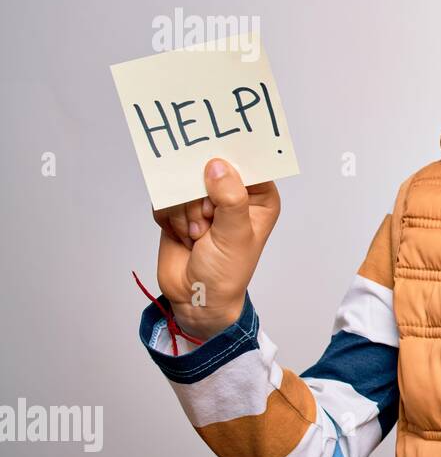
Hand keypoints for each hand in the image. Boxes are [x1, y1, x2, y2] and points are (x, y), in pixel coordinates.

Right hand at [153, 158, 280, 340]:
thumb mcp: (235, 235)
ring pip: (183, 184)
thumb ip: (230, 198)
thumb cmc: (226, 272)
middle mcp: (233, 194)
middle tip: (208, 218)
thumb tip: (218, 166)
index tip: (216, 159)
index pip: (250, 164)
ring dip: (186, 213)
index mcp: (259, 197)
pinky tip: (183, 237)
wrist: (195, 297)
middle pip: (209, 169)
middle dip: (202, 197)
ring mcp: (205, 200)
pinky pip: (166, 198)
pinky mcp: (180, 208)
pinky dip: (170, 219)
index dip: (233, 159)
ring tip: (198, 236)